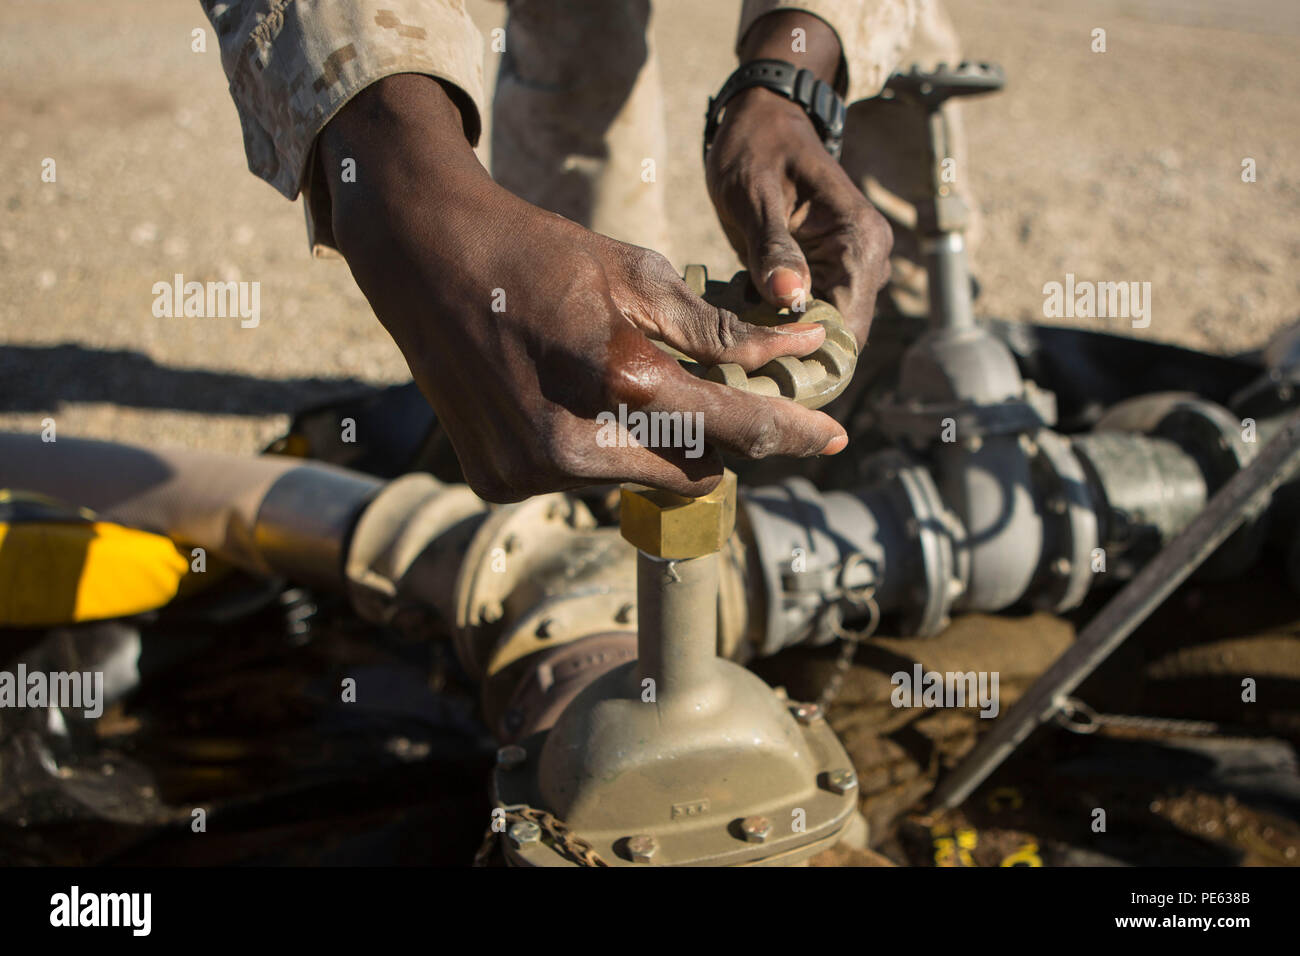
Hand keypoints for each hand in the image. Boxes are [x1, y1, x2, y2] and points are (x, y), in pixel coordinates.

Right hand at [318, 75, 848, 501]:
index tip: (835, 435)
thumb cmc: (539, 255)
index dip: (792, 431)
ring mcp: (531, 472)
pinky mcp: (499, 483)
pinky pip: (579, 480)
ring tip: (604, 378)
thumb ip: (719, 329)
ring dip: (645, 443)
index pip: (735, 429)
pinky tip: (557, 397)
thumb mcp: (636, 272)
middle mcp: (574, 446)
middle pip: (692, 471)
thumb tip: (797, 351)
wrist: (426, 260)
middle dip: (712, 438)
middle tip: (700, 391)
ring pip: (635, 479)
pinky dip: (590, 448)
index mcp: (618, 383)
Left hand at [707, 12, 892, 345]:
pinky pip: (806, 317)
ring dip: (781, 347)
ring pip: (821, 332)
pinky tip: (739, 330)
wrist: (762, 120)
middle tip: (737, 372)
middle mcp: (867, 261)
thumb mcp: (754, 194)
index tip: (765, 380)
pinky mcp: (825, 274)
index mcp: (861, 241)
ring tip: (733, 353)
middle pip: (838, 339)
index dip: (812, 361)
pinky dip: (775, 328)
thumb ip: (772, 247)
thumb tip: (791, 299)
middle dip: (792, 360)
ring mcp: (849, 270)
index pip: (849, 327)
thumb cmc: (756, 147)